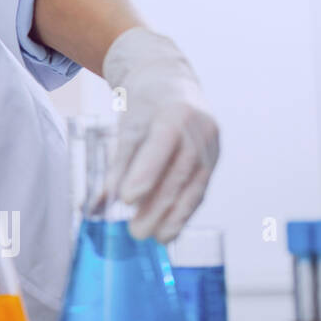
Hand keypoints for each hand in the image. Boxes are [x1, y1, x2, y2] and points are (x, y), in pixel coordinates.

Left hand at [102, 27, 220, 242]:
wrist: (172, 82)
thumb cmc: (144, 104)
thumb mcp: (127, 124)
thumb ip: (120, 161)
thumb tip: (106, 200)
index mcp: (174, 112)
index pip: (160, 146)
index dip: (145, 174)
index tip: (127, 200)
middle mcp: (199, 129)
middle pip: (178, 172)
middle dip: (157, 206)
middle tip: (135, 233)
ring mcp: (212, 145)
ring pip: (192, 186)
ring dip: (173, 216)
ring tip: (155, 238)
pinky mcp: (215, 159)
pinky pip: (200, 189)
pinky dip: (184, 211)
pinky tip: (170, 229)